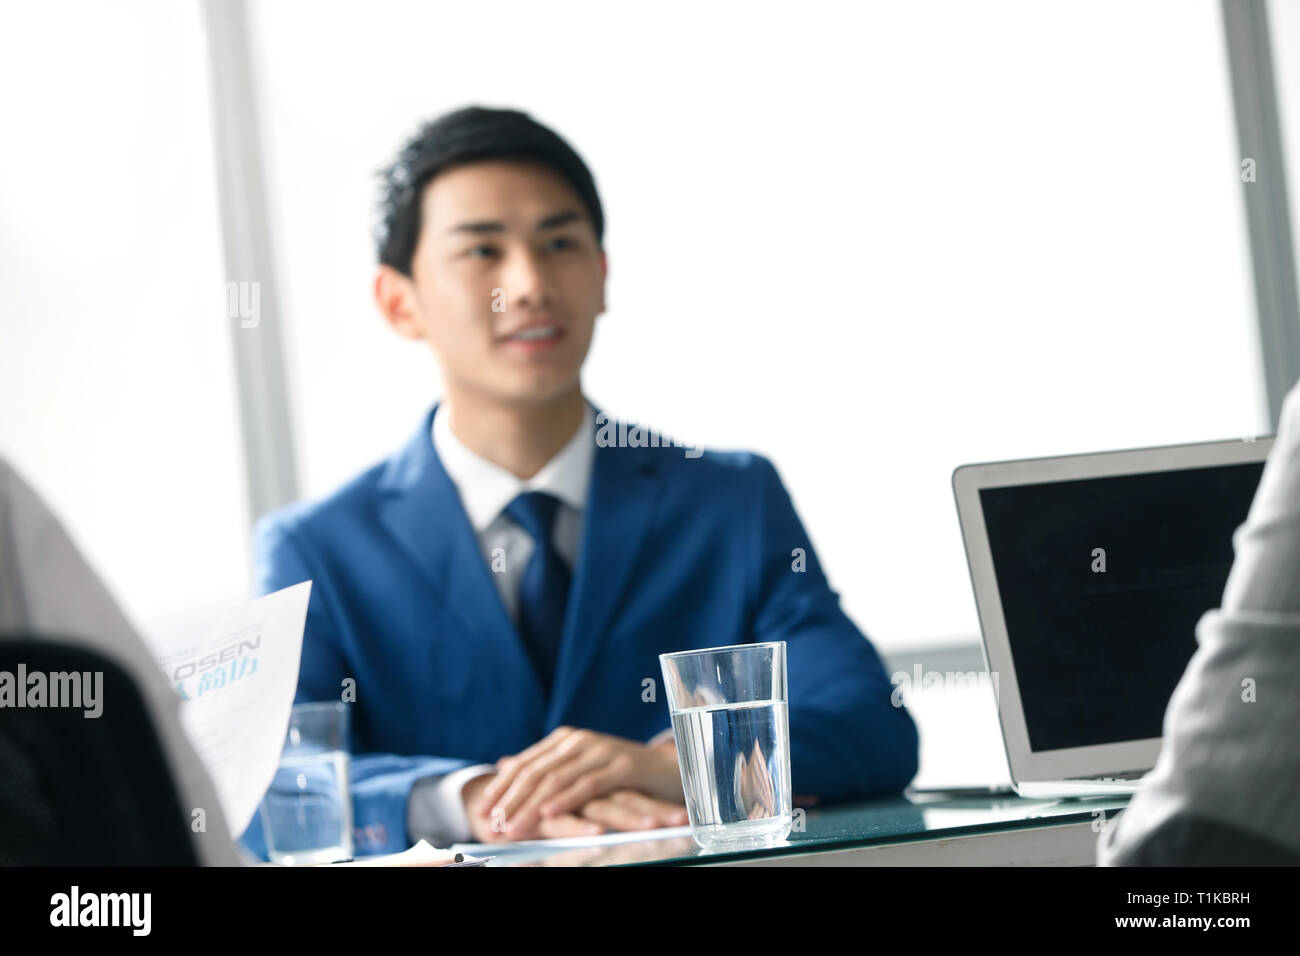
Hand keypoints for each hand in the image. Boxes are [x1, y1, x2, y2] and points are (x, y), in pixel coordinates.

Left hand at [474, 727, 684, 836]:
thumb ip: (545, 767)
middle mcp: (579, 740)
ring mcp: (600, 750)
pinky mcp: (622, 766)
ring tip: (513, 827)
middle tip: (491, 825)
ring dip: (531, 806)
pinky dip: (565, 800)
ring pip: (557, 779)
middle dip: (510, 800)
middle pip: (535, 771)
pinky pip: (587, 785)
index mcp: (565, 740)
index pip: (524, 764)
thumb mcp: (579, 771)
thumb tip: (503, 764)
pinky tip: (549, 815)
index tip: (481, 812)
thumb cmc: (622, 776)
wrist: (670, 772)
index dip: (501, 788)